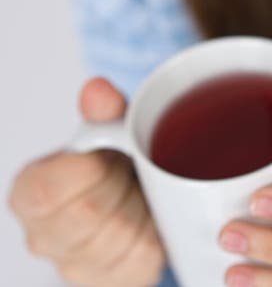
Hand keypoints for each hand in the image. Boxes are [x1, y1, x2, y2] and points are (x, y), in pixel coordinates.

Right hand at [7, 77, 165, 286]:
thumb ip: (103, 110)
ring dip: (142, 208)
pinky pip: (140, 261)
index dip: (83, 172)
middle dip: (121, 185)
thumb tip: (97, 89)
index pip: (45, 192)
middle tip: (133, 169)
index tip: (107, 155)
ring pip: (119, 238)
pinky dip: (156, 233)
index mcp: (30, 192)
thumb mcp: (111, 125)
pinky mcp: (109, 284)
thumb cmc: (114, 156)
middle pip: (88, 215)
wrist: (134, 193)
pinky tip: (151, 218)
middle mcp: (43, 236)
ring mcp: (74, 268)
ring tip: (142, 191)